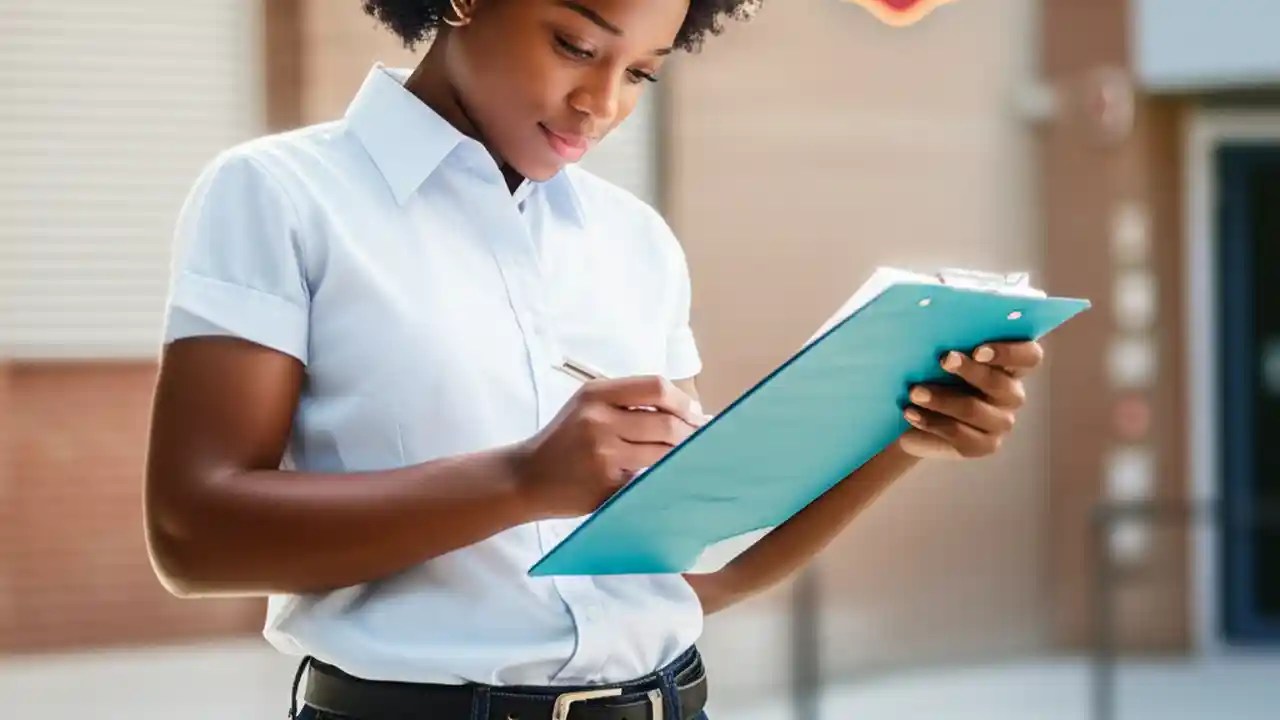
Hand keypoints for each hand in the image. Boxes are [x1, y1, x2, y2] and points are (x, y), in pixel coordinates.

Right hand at [512, 376, 709, 517]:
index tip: (694, 414)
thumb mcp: (588, 406)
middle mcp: (599, 420)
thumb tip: (689, 411)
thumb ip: (629, 403)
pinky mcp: (606, 485)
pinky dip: (662, 476)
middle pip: (667, 423)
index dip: (683, 401)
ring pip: (663, 453)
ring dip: (681, 456)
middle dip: (691, 434)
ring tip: (688, 457)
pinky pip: (648, 478)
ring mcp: (603, 455)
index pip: (656, 387)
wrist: (526, 477)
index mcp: (597, 394)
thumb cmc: (565, 440)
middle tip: (701, 441)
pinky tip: (665, 477)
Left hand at [897, 341, 1043, 459]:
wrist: (911, 411)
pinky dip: (933, 423)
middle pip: (1001, 384)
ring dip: (943, 399)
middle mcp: (1011, 393)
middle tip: (943, 360)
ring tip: (914, 392)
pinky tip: (911, 413)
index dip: (1010, 352)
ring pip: (976, 410)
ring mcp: (1000, 422)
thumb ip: (947, 338)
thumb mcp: (937, 352)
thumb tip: (932, 324)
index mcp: (1010, 364)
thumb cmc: (928, 370)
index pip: (1029, 356)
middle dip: (970, 371)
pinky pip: (962, 437)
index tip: (978, 350)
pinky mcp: (983, 445)